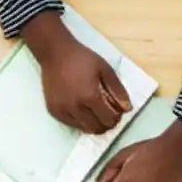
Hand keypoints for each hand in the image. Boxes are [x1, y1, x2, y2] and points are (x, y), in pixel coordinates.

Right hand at [25, 11, 130, 133]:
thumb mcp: (105, 70)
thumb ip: (117, 90)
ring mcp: (63, 110)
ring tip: (95, 112)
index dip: (116, 118)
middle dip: (106, 124)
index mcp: (90, 96)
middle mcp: (75, 107)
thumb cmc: (82, 59)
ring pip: (84, 129)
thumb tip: (127, 109)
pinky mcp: (53, 111)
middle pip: (97, 128)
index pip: (109, 119)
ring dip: (93, 124)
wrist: (55, 53)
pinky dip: (80, 121)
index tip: (116, 111)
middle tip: (107, 114)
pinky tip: (82, 110)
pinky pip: (71, 124)